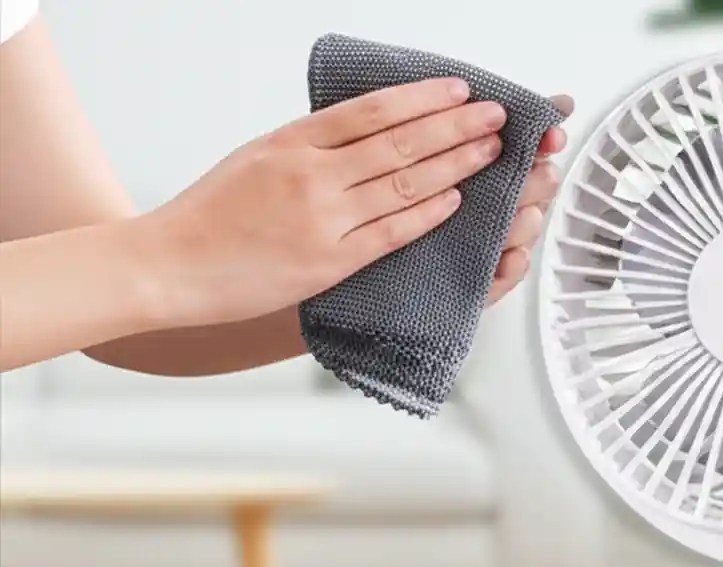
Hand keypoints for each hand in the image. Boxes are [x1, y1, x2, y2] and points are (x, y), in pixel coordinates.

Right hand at [137, 78, 560, 327]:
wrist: (169, 264)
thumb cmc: (211, 214)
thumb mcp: (259, 157)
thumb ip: (313, 146)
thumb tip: (368, 132)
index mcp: (294, 141)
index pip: (374, 109)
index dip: (424, 98)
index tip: (461, 91)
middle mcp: (312, 174)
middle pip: (400, 142)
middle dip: (456, 127)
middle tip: (496, 117)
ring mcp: (322, 218)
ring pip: (405, 184)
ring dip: (455, 165)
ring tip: (490, 153)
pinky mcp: (328, 262)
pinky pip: (391, 232)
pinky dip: (429, 213)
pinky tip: (457, 200)